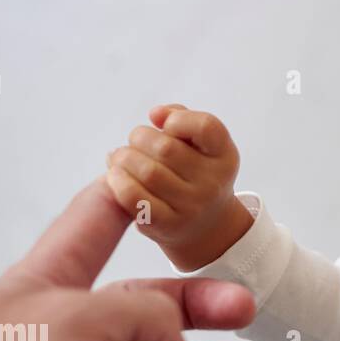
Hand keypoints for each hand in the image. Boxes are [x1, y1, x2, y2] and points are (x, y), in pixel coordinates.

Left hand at [105, 103, 252, 271]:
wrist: (205, 227)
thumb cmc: (195, 175)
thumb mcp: (201, 147)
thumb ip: (183, 119)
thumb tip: (156, 114)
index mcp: (224, 156)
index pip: (206, 127)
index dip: (178, 119)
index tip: (165, 124)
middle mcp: (213, 182)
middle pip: (166, 148)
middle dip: (140, 137)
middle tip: (134, 142)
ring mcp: (192, 206)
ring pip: (147, 172)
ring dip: (123, 158)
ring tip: (120, 157)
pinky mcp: (168, 224)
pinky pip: (134, 197)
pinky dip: (118, 182)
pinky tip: (115, 175)